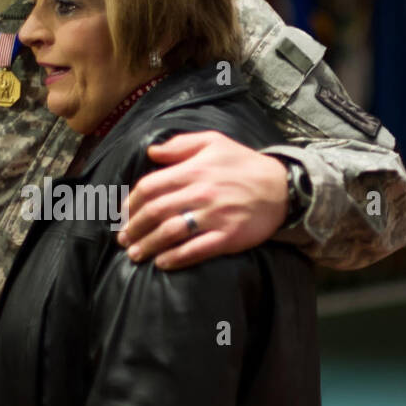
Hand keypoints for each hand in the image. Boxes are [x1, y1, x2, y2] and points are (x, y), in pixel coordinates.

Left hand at [115, 131, 289, 269]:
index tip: (122, 215)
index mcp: (193, 169)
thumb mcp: (214, 142)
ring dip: (147, 246)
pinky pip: (195, 250)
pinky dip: (174, 259)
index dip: (130, 203)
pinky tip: (161, 263)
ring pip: (170, 233)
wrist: (283, 187)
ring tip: (135, 255)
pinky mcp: (228, 237)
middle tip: (123, 239)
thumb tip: (152, 152)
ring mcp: (214, 216)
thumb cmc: (244, 164)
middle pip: (154, 212)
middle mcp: (200, 192)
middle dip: (133, 228)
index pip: (149, 187)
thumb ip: (181, 145)